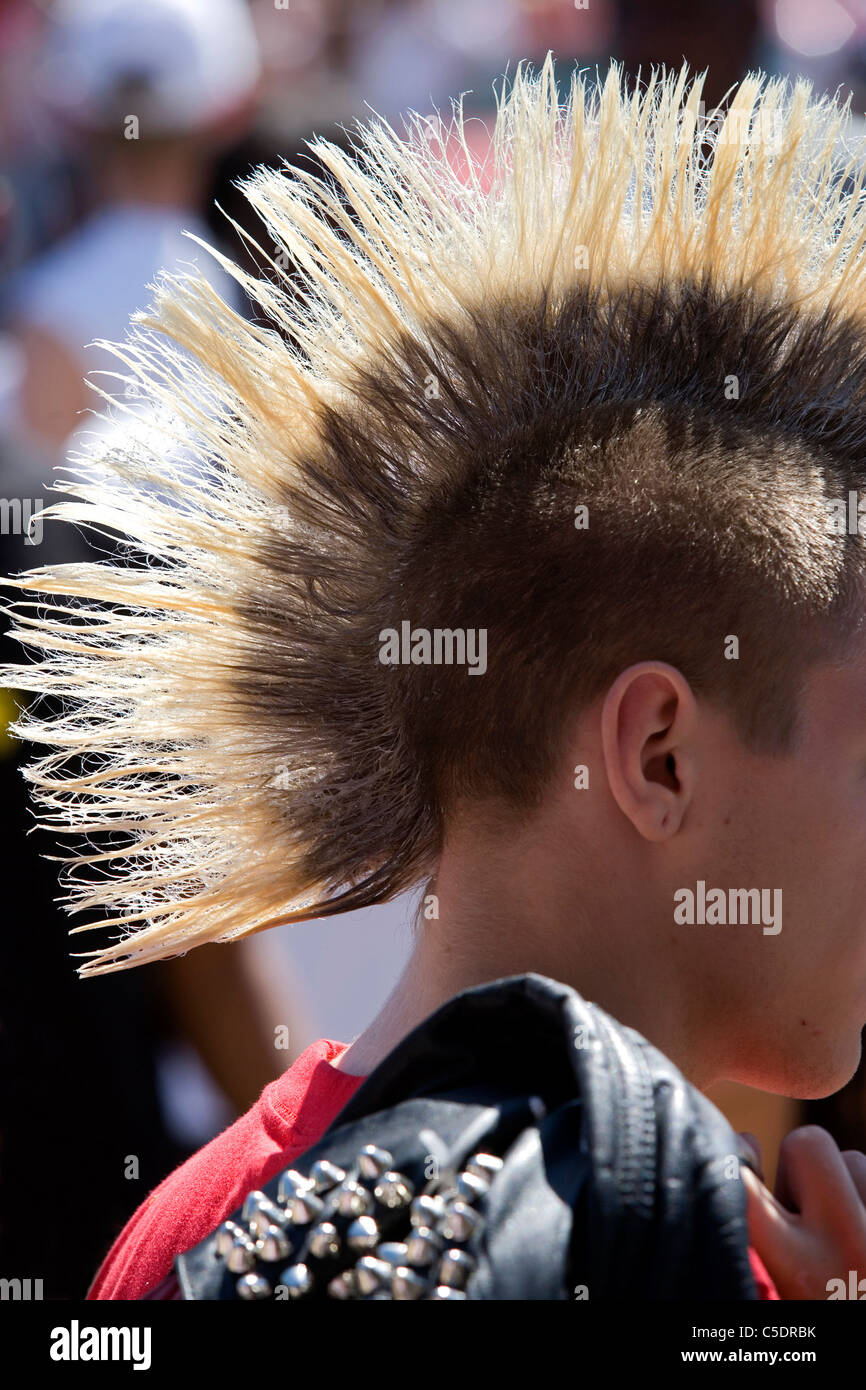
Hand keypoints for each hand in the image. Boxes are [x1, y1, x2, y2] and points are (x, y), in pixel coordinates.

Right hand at [741, 1125, 865, 1299]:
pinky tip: (861, 1232)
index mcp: (801, 1270)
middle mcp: (849, 1242)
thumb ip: (754, 1245)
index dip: (732, 1164)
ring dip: (838, 1184)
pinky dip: (864, 1194)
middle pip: (805, 1143)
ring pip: (852, 1157)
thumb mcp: (777, 1307)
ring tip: (838, 1231)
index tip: (731, 1172)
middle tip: (797, 1214)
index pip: (744, 1183)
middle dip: (795, 1169)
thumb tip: (742, 1163)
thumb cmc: (814, 1335)